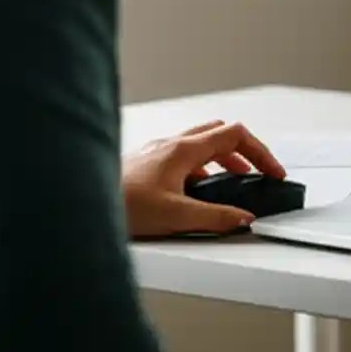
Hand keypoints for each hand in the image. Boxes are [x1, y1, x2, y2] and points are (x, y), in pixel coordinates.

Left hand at [122, 120, 287, 237]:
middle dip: (245, 152)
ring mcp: (157, 152)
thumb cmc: (119, 204)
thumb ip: (215, 217)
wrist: (77, 203)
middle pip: (220, 133)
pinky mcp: (146, 164)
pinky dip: (201, 168)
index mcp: (184, 149)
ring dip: (224, 159)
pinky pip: (183, 156)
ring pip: (201, 143)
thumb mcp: (175, 216)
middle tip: (257, 173)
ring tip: (233, 182)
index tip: (273, 172)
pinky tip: (196, 191)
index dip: (261, 152)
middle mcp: (171, 144)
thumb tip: (243, 218)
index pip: (235, 135)